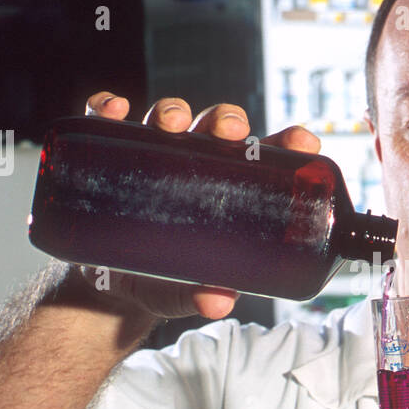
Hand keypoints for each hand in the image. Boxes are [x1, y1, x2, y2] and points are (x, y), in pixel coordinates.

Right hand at [78, 93, 320, 319]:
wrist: (112, 288)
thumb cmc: (164, 281)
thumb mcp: (185, 292)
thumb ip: (203, 294)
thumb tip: (216, 302)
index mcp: (229, 187)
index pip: (264, 154)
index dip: (286, 141)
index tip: (302, 142)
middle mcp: (194, 163)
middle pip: (216, 127)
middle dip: (225, 119)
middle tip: (228, 132)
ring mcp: (152, 156)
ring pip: (168, 118)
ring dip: (173, 111)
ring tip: (173, 124)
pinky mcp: (111, 156)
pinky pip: (106, 121)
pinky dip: (108, 106)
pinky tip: (114, 110)